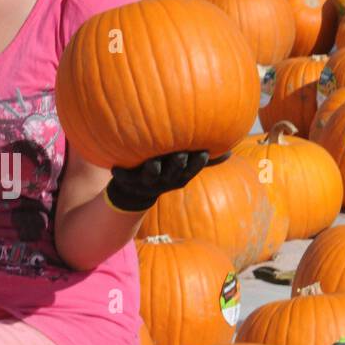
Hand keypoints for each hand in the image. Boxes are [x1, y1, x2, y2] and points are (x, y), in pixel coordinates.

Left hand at [106, 150, 227, 212]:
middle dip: (176, 162)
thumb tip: (231, 151)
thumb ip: (204, 159)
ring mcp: (147, 182)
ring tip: (152, 160)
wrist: (134, 194)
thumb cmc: (163, 172)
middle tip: (179, 152)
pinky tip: (113, 168)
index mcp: (179, 177)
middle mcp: (165, 181)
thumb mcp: (183, 169)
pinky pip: (124, 177)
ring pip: (152, 174)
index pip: (192, 170)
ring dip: (152, 168)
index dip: (197, 163)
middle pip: (173, 172)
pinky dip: (120, 173)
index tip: (201, 151)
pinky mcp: (129, 181)